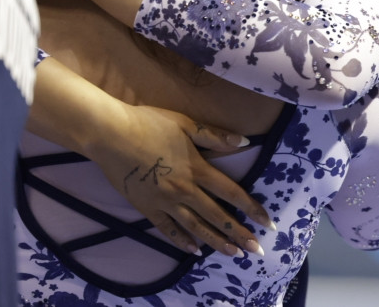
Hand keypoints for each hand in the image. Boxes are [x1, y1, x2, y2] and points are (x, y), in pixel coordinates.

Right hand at [88, 104, 273, 257]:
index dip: (252, 208)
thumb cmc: (149, 123)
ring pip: (196, 227)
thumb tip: (245, 141)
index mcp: (197, 169)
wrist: (111, 134)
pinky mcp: (147, 208)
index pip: (232, 192)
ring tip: (233, 254)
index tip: (268, 223)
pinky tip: (194, 250)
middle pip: (218, 216)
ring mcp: (165, 202)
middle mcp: (184, 190)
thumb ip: (215, 136)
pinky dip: (182, 241)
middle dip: (239, 234)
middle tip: (256, 250)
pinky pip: (167, 229)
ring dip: (216, 242)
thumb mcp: (185, 124)